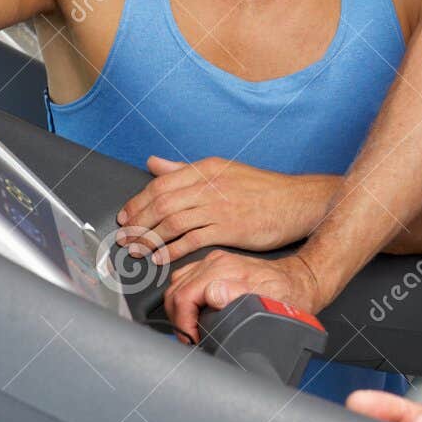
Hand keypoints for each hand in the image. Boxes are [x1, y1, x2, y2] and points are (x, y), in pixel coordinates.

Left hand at [117, 157, 330, 263]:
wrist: (297, 202)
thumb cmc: (262, 189)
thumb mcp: (222, 170)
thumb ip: (185, 169)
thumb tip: (154, 163)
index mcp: (206, 169)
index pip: (161, 184)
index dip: (138, 202)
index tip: (126, 216)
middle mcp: (210, 185)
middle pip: (161, 203)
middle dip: (138, 222)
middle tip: (124, 236)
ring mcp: (219, 207)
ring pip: (172, 222)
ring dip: (149, 238)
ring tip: (136, 249)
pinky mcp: (230, 228)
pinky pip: (193, 239)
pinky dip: (172, 250)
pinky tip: (161, 258)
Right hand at [164, 249, 320, 343]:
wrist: (300, 282)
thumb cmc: (289, 297)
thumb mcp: (268, 304)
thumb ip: (237, 297)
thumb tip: (211, 295)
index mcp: (224, 270)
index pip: (183, 296)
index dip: (183, 323)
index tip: (192, 339)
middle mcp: (216, 262)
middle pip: (176, 289)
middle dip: (178, 318)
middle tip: (190, 338)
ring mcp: (214, 261)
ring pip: (177, 282)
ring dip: (178, 307)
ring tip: (190, 327)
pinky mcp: (215, 265)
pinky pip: (186, 277)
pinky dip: (183, 296)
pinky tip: (193, 311)